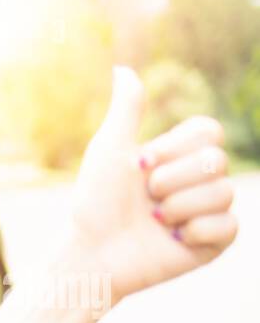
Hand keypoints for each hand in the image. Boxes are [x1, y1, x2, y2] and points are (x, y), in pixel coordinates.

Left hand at [64, 65, 237, 306]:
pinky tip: (172, 240)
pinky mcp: (214, 242)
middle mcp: (197, 181)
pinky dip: (196, 232)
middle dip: (171, 180)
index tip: (141, 164)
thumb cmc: (94, 203)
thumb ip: (126, 109)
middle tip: (145, 199)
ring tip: (153, 221)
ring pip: (223, 193)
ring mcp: (208, 211)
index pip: (208, 131)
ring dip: (178, 208)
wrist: (91, 254)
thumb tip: (123, 68)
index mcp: (178, 156)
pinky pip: (229, 226)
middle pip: (216, 160)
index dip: (175, 148)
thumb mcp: (109, 150)